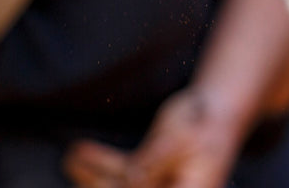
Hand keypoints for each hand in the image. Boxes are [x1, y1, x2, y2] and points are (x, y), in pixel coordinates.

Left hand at [64, 0, 288, 187]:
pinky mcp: (149, 172)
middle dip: (99, 184)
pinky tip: (77, 152)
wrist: (218, 108)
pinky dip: (100, 163)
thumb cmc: (205, 121)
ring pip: (119, 187)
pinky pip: (120, 173)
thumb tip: (131, 182)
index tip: (108, 183)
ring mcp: (159, 186)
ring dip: (92, 175)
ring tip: (70, 156)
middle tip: (73, 164)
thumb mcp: (179, 139)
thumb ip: (153, 161)